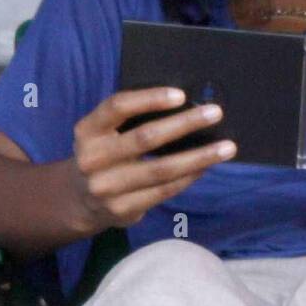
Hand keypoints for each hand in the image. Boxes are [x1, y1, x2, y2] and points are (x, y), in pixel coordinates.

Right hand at [69, 87, 236, 233]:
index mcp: (88, 130)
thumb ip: (131, 119)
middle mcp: (93, 159)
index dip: (149, 98)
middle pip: (145, 137)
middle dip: (185, 123)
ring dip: (199, 157)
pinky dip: (189, 176)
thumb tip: (187, 105)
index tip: (181, 95)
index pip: (117, 106)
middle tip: (215, 113)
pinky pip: (164, 190)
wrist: (79, 200)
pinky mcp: (122, 209)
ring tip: (226, 147)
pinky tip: (207, 166)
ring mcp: (107, 187)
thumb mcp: (103, 133)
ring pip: (161, 169)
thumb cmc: (105, 153)